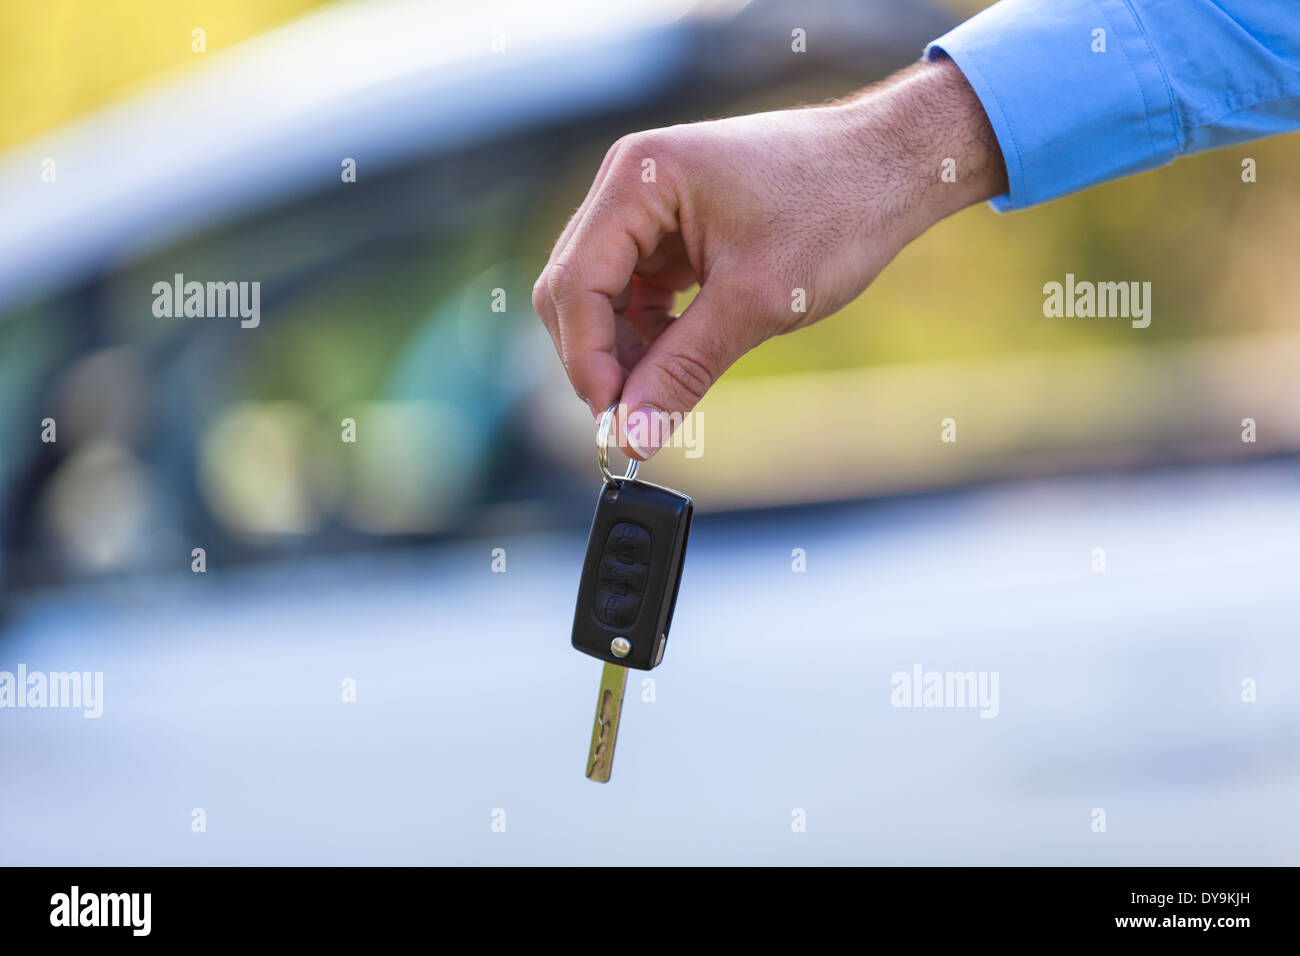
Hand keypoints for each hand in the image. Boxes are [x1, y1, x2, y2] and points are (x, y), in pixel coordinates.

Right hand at [532, 55, 1006, 457]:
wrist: (894, 165)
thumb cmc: (838, 207)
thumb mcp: (756, 302)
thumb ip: (683, 369)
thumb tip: (633, 434)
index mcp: (639, 179)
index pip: (575, 283)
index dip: (587, 361)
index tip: (614, 422)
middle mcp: (632, 182)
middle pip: (575, 288)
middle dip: (599, 358)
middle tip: (633, 420)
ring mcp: (651, 201)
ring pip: (603, 294)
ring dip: (624, 350)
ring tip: (662, 396)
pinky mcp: (673, 224)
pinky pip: (637, 288)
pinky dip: (648, 332)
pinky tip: (675, 363)